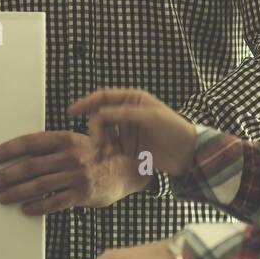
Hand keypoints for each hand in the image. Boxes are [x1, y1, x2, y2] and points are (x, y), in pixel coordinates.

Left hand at [0, 127, 149, 213]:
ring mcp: (76, 176)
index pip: (30, 143)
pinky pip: (53, 202)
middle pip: (29, 166)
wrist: (129, 168)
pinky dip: (36, 206)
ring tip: (0, 197)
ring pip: (37, 185)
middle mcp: (70, 156)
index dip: (8, 150)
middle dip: (5, 175)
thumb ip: (55, 145)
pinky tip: (24, 209)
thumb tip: (23, 153)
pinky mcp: (82, 194)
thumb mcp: (79, 140)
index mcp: (66, 138)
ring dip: (15, 192)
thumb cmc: (98, 153)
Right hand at [68, 88, 196, 178]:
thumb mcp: (151, 117)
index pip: (103, 97)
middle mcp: (127, 113)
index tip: (71, 112)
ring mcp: (127, 131)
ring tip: (102, 156)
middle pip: (100, 117)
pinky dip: (105, 154)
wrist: (188, 154)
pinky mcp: (128, 148)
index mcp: (132, 100)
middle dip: (95, 130)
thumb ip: (124, 114)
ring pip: (103, 135)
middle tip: (96, 145)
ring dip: (99, 144)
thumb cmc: (174, 129)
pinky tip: (106, 161)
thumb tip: (100, 113)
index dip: (86, 103)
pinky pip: (110, 148)